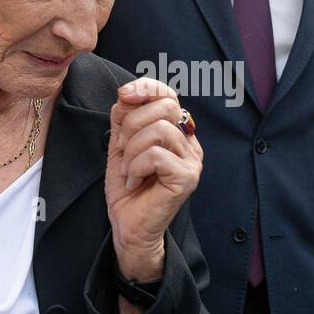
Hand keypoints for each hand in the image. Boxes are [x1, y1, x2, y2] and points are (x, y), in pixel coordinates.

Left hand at [105, 77, 202, 282]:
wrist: (128, 225)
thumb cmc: (127, 187)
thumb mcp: (120, 144)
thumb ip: (124, 117)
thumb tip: (126, 93)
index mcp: (177, 132)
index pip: (168, 95)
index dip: (147, 88)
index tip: (124, 95)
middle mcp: (190, 143)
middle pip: (166, 107)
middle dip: (132, 124)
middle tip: (121, 149)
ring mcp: (192, 161)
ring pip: (160, 130)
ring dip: (132, 150)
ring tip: (128, 170)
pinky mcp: (187, 177)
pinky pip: (157, 155)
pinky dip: (136, 166)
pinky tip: (134, 181)